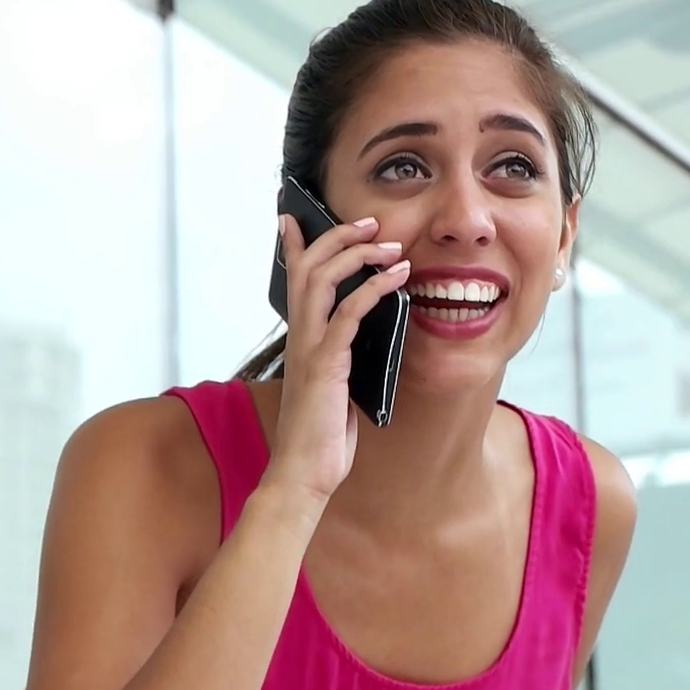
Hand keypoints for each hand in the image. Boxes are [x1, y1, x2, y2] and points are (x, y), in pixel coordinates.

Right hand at [263, 213, 408, 503]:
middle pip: (308, 267)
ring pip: (323, 280)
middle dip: (337, 236)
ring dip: (356, 253)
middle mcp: (300, 336)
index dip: (293, 245)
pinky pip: (349, 313)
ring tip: (388, 242)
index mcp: (301, 338)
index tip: (292, 217)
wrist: (304, 472)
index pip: (293, 280)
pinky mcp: (326, 364)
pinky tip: (396, 277)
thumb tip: (367, 335)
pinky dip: (374, 288)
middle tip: (369, 221)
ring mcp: (310, 348)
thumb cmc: (321, 434)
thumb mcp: (333, 385)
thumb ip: (341, 356)